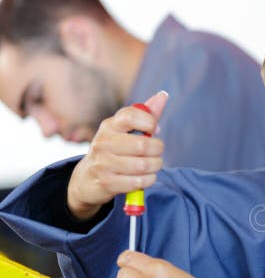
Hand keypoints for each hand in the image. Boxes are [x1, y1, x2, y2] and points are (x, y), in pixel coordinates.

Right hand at [67, 91, 167, 219]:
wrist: (87, 179)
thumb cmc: (114, 150)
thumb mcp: (125, 130)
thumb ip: (146, 114)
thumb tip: (163, 95)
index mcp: (110, 125)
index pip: (132, 115)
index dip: (149, 122)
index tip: (154, 130)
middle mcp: (103, 142)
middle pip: (143, 144)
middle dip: (158, 150)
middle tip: (157, 153)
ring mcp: (103, 163)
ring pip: (144, 165)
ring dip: (155, 166)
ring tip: (153, 165)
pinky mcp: (107, 183)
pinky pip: (139, 182)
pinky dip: (148, 180)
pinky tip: (145, 177)